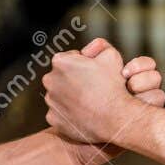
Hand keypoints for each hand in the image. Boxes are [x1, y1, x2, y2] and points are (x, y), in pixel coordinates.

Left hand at [44, 37, 162, 149]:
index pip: (69, 58)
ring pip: (60, 96)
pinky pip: (60, 113)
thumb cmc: (113, 87)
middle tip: (93, 87)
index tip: (93, 73)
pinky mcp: (53, 119)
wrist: (115, 119)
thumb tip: (91, 49)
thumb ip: (99, 46)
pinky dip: (69, 114)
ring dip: (71, 97)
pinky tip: (84, 114)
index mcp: (60, 62)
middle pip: (61, 77)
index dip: (83, 64)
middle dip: (74, 80)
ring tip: (90, 102)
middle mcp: (50, 80)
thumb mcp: (112, 56)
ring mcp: (50, 101)